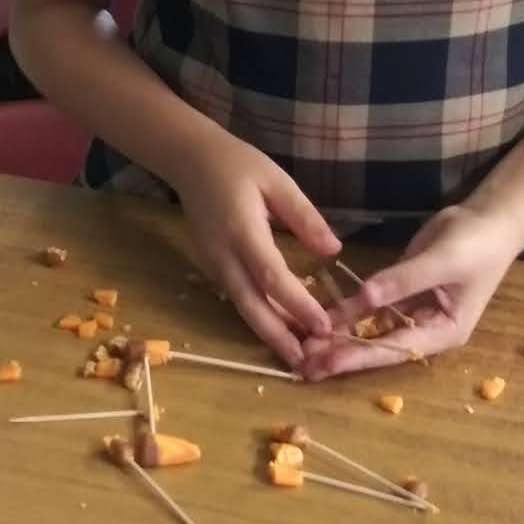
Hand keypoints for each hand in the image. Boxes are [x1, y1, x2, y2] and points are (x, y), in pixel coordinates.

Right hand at [170, 134, 338, 366]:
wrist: (189, 159)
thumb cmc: (238, 164)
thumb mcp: (277, 181)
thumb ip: (305, 216)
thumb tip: (334, 251)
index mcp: (241, 230)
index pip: (272, 276)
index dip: (298, 305)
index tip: (323, 327)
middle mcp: (223, 255)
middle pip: (251, 305)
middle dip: (278, 337)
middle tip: (305, 364)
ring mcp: (213, 264)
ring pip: (242, 306)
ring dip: (268, 333)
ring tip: (297, 357)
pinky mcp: (212, 267)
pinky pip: (237, 297)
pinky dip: (258, 316)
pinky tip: (279, 329)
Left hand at [298, 205, 521, 379]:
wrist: (487, 219)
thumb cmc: (477, 244)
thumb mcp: (444, 261)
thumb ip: (404, 280)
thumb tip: (366, 297)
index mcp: (444, 332)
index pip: (395, 348)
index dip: (360, 356)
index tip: (327, 363)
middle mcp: (425, 328)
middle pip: (378, 346)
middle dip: (342, 355)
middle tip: (303, 365)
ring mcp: (410, 311)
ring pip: (369, 329)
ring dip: (338, 337)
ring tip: (302, 349)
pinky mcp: (398, 292)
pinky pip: (368, 307)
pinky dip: (345, 313)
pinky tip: (317, 320)